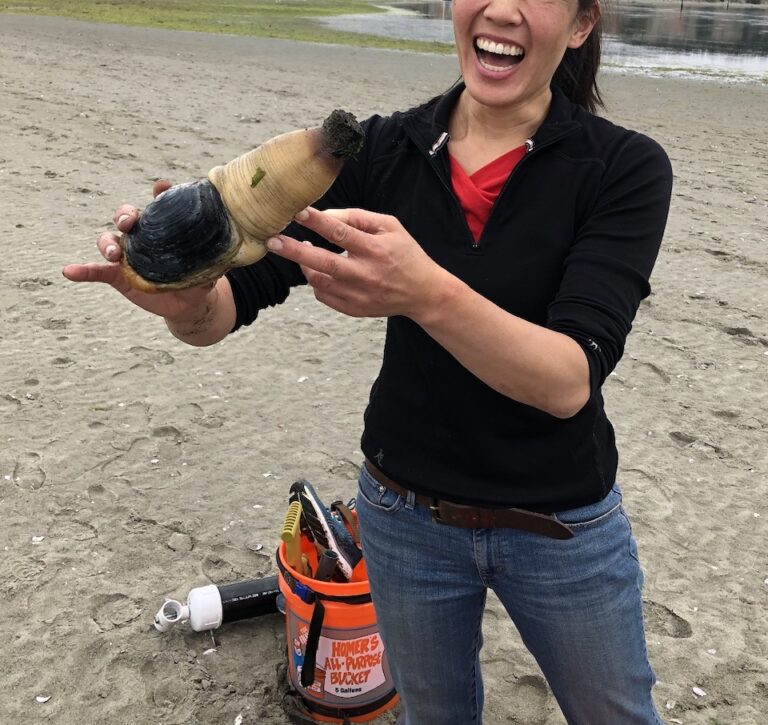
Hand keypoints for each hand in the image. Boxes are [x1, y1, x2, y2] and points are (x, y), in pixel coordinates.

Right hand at [62, 180, 217, 322]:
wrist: (191, 304)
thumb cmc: (201, 276)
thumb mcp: (215, 265)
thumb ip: (225, 254)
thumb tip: (261, 245)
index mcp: (164, 227)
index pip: (160, 205)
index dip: (160, 194)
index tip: (162, 188)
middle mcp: (143, 236)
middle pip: (127, 216)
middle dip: (126, 214)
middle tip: (132, 221)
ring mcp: (128, 255)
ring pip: (110, 239)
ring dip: (108, 242)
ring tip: (114, 252)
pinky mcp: (118, 275)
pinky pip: (97, 271)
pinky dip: (82, 271)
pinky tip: (69, 272)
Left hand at [265, 207, 446, 320]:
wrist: (422, 293)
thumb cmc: (405, 254)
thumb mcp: (390, 227)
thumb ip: (357, 218)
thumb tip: (325, 215)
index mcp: (376, 250)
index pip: (341, 233)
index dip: (317, 222)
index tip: (296, 212)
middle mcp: (366, 275)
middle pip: (323, 263)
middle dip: (295, 251)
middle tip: (272, 242)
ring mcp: (358, 296)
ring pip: (319, 281)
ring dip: (304, 264)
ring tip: (300, 251)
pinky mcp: (353, 309)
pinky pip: (324, 295)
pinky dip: (317, 281)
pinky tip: (322, 270)